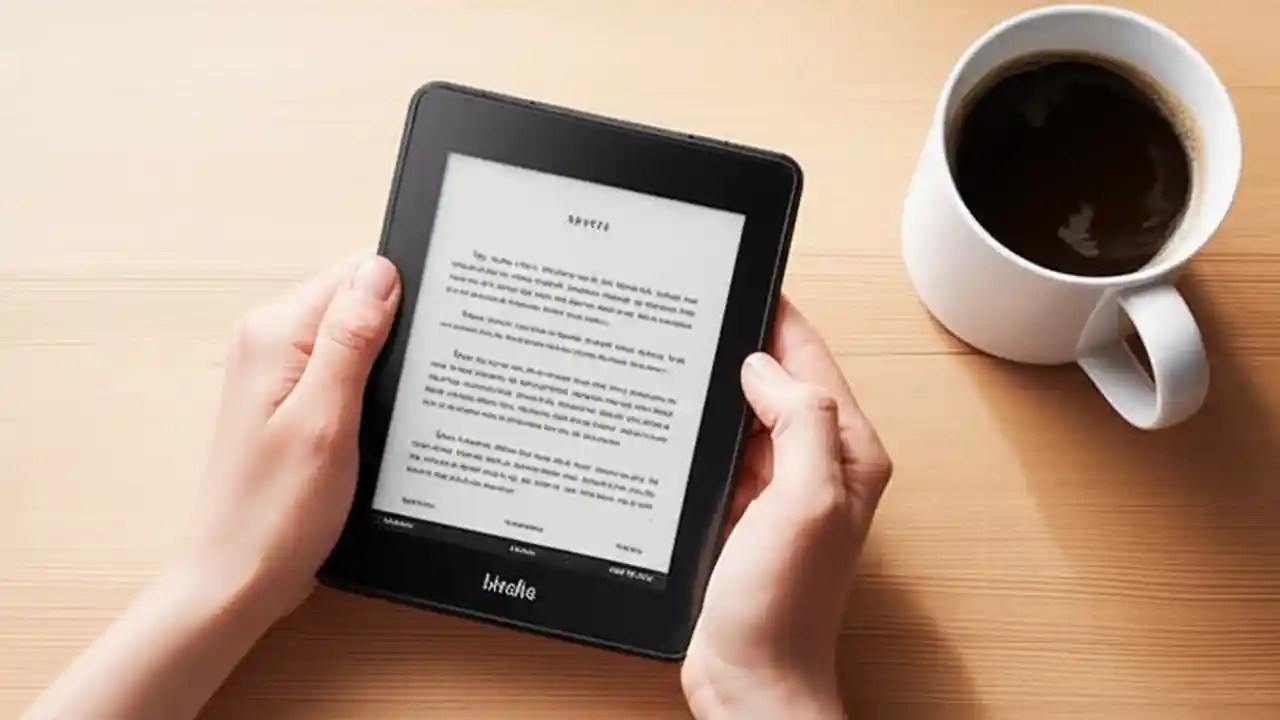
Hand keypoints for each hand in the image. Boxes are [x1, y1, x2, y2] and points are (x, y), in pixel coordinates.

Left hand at [24, 257, 401, 719]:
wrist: (237, 579)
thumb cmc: (277, 512)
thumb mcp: (326, 421)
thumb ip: (352, 340)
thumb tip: (381, 271)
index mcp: (276, 333)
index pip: (355, 274)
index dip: (403, 294)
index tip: (438, 331)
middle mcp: (270, 341)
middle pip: (355, 300)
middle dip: (399, 328)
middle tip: (429, 378)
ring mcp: (277, 372)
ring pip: (354, 336)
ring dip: (388, 360)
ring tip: (411, 402)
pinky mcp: (290, 401)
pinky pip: (342, 368)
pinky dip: (372, 385)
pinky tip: (389, 418)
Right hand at [682, 297, 892, 719]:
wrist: (751, 676)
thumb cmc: (784, 607)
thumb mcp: (805, 501)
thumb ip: (800, 423)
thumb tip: (765, 367)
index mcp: (847, 452)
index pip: (812, 359)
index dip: (778, 316)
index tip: (746, 279)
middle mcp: (818, 464)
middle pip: (780, 380)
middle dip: (745, 343)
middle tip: (702, 305)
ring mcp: (780, 487)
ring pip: (749, 412)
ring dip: (721, 385)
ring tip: (684, 348)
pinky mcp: (746, 508)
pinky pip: (726, 449)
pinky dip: (706, 429)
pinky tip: (679, 419)